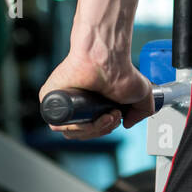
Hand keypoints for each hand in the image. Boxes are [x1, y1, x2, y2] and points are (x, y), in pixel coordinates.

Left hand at [38, 52, 155, 139]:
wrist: (107, 58)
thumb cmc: (120, 70)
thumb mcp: (141, 95)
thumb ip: (141, 112)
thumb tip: (127, 124)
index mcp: (90, 105)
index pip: (91, 129)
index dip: (103, 130)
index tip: (115, 120)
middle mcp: (76, 104)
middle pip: (82, 133)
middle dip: (101, 130)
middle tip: (113, 117)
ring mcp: (63, 102)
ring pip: (71, 131)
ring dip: (93, 129)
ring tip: (108, 115)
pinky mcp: (50, 99)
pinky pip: (59, 124)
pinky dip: (76, 126)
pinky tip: (93, 116)